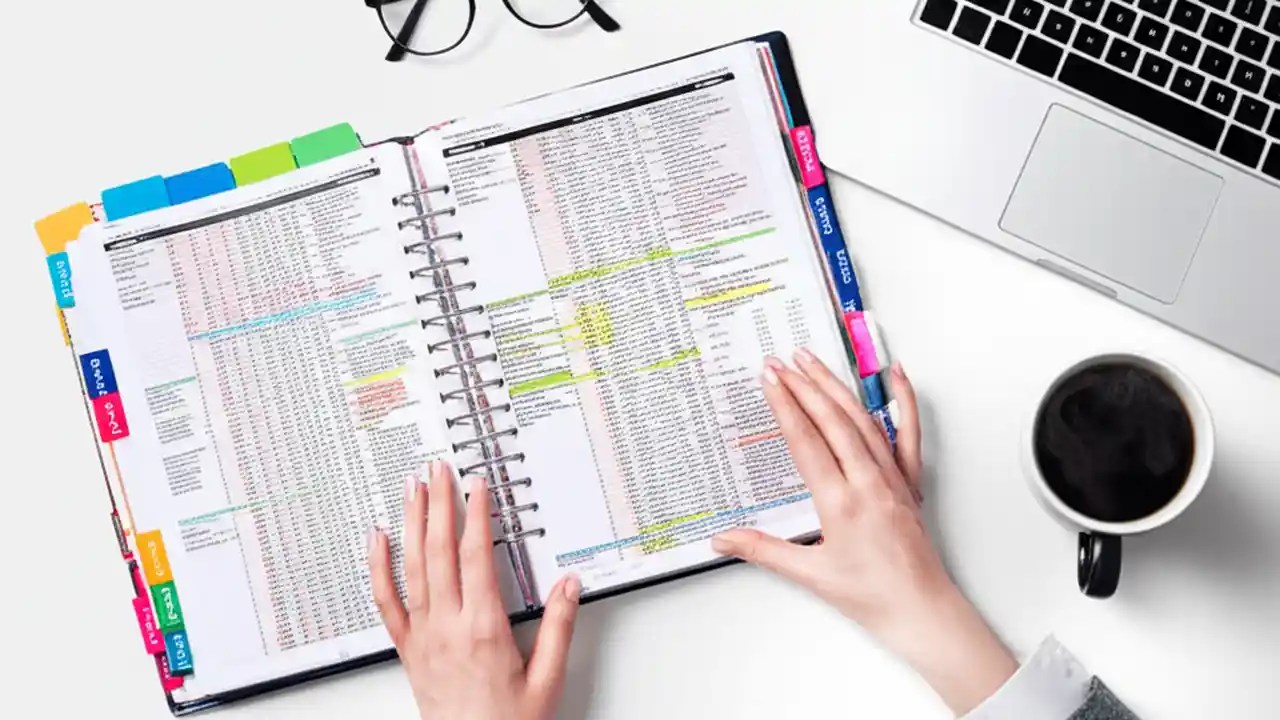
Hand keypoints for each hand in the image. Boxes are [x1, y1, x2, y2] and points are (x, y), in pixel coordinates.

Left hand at [368, 460, 580, 719]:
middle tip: (439, 470)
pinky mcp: (408, 649)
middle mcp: (447, 627)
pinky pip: (387, 601)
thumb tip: (569, 586)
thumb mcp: (546, 679)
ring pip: (412, 567)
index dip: (475, 515)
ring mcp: (423, 636)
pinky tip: (377, 540)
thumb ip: (559, 628)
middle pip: (438, 551)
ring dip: (411, 523)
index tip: (477, 486)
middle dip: (439, 504)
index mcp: (483, 629)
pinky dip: (378, 567)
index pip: (475, 557)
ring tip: (412, 490)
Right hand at [712, 352, 1016, 715]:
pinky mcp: (910, 482)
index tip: (770, 379)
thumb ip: (762, 551)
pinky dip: (904, 401)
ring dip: (836, 387)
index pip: (807, 441)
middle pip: (833, 421)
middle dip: (804, 386)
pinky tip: (897, 375)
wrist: (921, 611)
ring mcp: (893, 479)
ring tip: (814, 363)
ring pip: (863, 421)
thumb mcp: (809, 574)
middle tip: (781, 361)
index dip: (786, 406)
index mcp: (841, 504)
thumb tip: (723, 539)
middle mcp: (869, 484)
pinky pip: (907, 434)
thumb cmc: (872, 596)